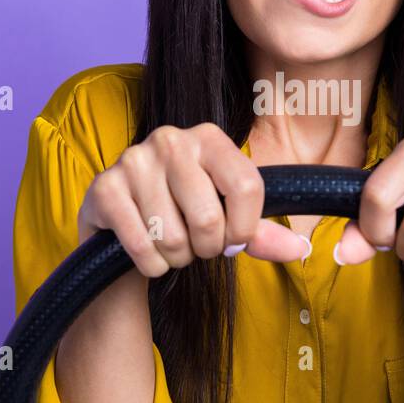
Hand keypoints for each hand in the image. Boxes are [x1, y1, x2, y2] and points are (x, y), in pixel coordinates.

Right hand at [77, 123, 309, 276]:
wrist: (120, 225)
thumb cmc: (183, 217)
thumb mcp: (227, 219)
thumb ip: (262, 234)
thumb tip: (299, 249)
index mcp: (209, 137)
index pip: (248, 188)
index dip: (244, 229)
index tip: (233, 240)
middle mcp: (171, 139)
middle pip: (210, 219)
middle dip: (207, 249)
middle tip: (196, 245)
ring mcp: (134, 159)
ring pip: (174, 238)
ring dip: (176, 259)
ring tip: (170, 245)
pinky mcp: (104, 188)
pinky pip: (142, 247)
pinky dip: (150, 265)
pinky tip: (147, 252)